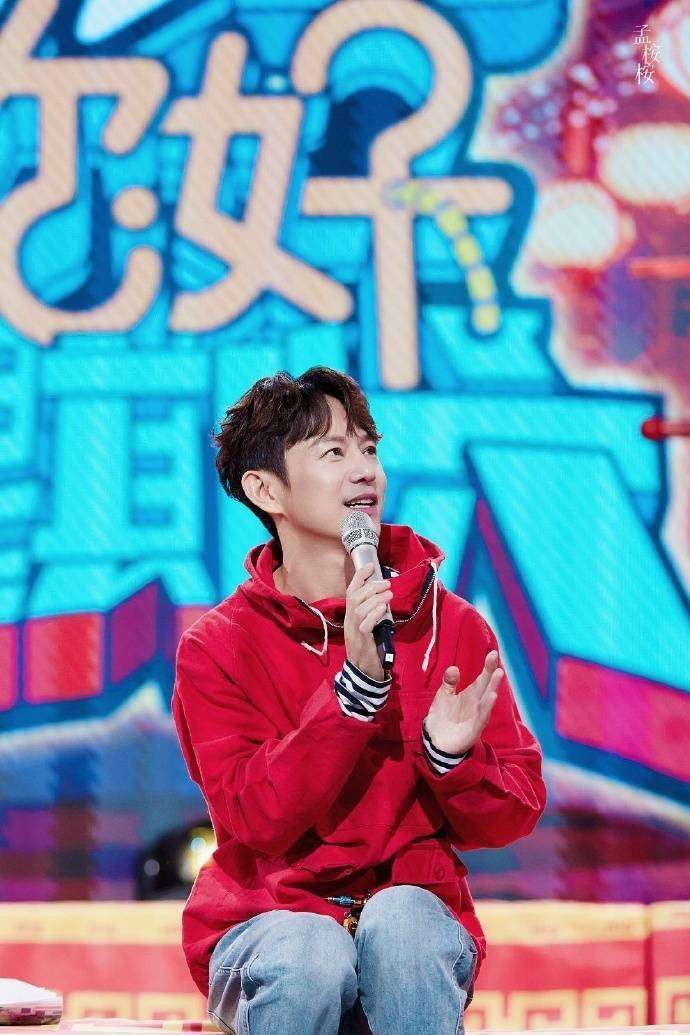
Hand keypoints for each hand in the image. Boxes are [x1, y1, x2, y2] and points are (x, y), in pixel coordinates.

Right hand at [344, 562, 392, 681]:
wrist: (363, 671)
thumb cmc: (368, 647)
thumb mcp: (368, 626)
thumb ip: (372, 612)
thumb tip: (384, 596)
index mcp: (350, 616)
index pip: (350, 592)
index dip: (359, 577)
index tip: (370, 566)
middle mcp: (349, 621)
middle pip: (354, 598)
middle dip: (370, 587)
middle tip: (386, 583)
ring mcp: (353, 631)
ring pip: (359, 609)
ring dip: (375, 599)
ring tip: (389, 595)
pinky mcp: (361, 641)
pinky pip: (365, 625)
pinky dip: (374, 615)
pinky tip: (383, 609)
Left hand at [423, 651, 502, 755]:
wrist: (437, 740)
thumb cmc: (443, 715)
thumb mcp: (444, 695)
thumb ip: (449, 682)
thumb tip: (454, 667)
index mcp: (471, 694)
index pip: (482, 678)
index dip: (488, 667)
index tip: (493, 653)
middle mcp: (477, 704)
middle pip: (487, 688)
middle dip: (493, 677)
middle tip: (498, 664)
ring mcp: (477, 717)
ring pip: (487, 702)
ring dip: (492, 690)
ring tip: (498, 677)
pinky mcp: (474, 730)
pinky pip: (481, 718)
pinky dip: (485, 709)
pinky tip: (490, 698)